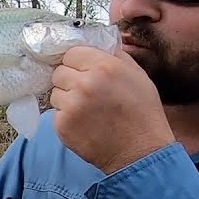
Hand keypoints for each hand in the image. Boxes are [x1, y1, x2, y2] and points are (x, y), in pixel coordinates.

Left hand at [49, 47, 174, 173]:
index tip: (85, 72)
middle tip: (87, 93)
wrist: (141, 153)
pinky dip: (67, 118)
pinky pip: (56, 113)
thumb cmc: (143, 114)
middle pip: (59, 72)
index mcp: (104, 66)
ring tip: (88, 111)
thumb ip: (114, 56)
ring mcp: (71, 106)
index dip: (78, 63)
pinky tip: (85, 124)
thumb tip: (95, 44)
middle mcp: (85, 83)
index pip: (71, 53)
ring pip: (55, 93)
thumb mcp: (137, 75)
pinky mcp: (63, 126)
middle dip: (70, 80)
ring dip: (67, 99)